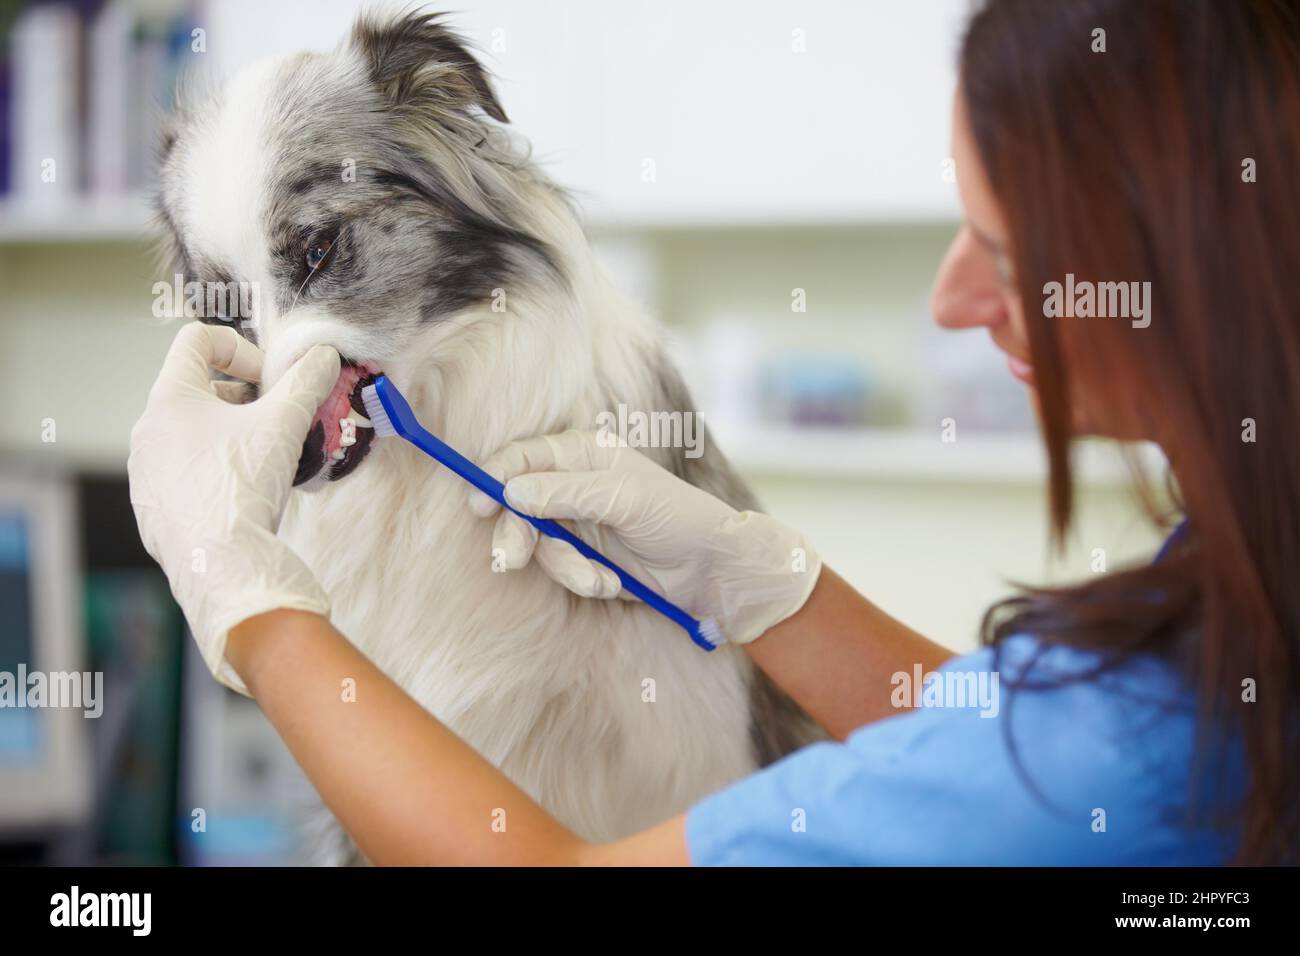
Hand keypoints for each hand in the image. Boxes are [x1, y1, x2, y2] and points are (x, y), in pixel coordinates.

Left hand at [128, 323, 340, 693]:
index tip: (271, 380)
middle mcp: (147, 431)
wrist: (222, 564)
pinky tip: (246, 498)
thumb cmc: (243, 485)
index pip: (196, 340)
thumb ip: (306, 381)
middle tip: (277, 421)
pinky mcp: (153, 510)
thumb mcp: (284, 423)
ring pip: (191, 436)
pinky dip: (216, 474)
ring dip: (230, 437)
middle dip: (243, 399)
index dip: (241, 348)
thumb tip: (323, 355)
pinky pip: (186, 477)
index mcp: (170, 399)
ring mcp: (145, 473)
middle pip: (196, 390)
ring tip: (266, 462)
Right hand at [469, 431, 820, 644]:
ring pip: (539, 544)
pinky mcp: (584, 556)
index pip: (524, 456)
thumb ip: (563, 493)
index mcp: (584, 454)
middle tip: (509, 559)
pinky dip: (582, 579)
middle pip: (518, 504)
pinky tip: (611, 584)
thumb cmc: (677, 517)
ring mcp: (577, 522)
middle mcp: (574, 484)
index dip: (495, 476)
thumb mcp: (622, 498)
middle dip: (518, 534)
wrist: (711, 569)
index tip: (480, 504)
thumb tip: (511, 491)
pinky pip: (561, 568)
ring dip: (566, 567)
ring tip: (598, 580)